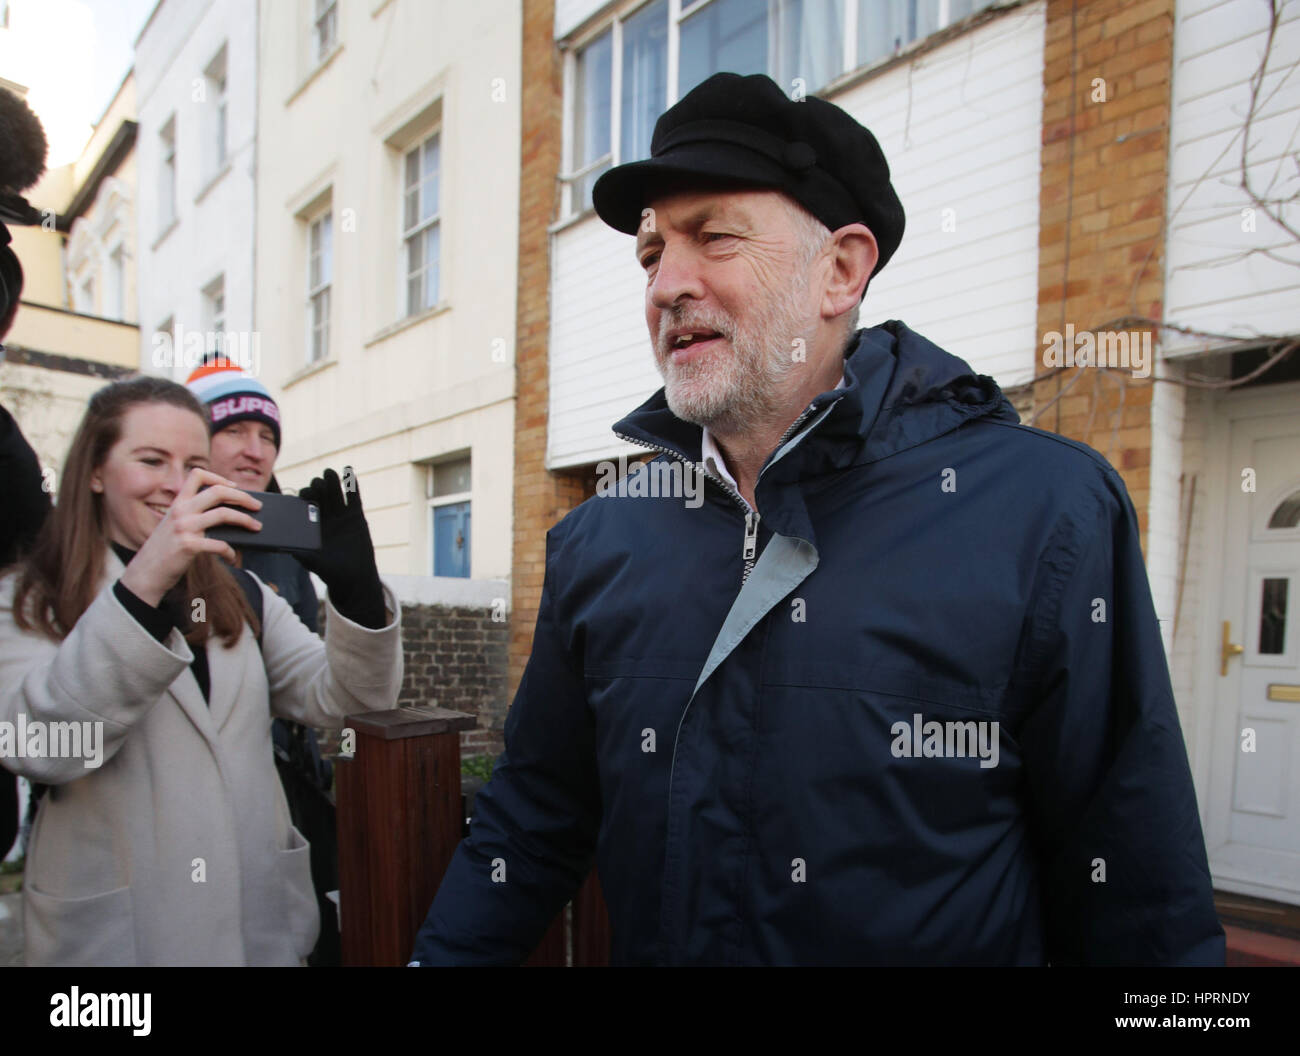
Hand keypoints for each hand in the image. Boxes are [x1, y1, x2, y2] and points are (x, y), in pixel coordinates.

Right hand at [118, 468, 261, 605]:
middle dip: (243, 497)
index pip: (197, 475)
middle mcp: (181, 511)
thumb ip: (193, 516)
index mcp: (177, 503)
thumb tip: (230, 516)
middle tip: (257, 505)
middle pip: (218, 492)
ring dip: (245, 520)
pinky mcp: (189, 546)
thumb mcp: (174, 526)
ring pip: (224, 514)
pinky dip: (230, 551)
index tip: (234, 486)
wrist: (145, 573)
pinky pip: (220, 544)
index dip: (219, 477)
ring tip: (256, 527)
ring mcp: (184, 527)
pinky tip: (232, 557)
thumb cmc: (165, 550)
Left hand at [296, 467, 382, 622]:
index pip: (307, 506)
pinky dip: (352, 485)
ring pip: (337, 494)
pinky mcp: (357, 517)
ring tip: (329, 472)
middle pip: (321, 496)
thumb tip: (287, 549)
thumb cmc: (331, 572)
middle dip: (318, 487)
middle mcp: (326, 518)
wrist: (354, 578)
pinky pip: (354, 498)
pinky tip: (349, 472)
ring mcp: (342, 516)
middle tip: (316, 482)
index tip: (303, 493)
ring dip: (333, 482)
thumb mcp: (314, 563)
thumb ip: (303, 555)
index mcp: (313, 525)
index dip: (305, 497)